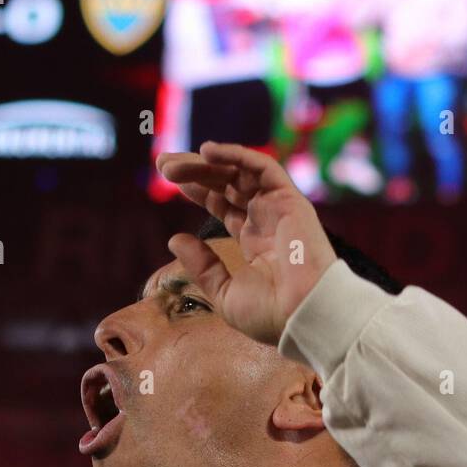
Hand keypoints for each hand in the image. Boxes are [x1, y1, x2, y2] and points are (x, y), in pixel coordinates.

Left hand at [155, 142, 336, 344]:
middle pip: (228, 183)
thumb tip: (175, 239)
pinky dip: (236, 155)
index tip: (171, 178)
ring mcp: (279, 209)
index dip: (199, 189)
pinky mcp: (290, 200)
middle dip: (195, 170)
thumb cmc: (270, 314)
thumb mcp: (224, 292)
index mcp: (255, 242)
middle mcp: (267, 220)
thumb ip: (202, 266)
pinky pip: (263, 167)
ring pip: (240, 172)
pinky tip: (207, 151)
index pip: (224, 204)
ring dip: (206, 162)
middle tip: (163, 164)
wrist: (304, 316)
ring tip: (171, 164)